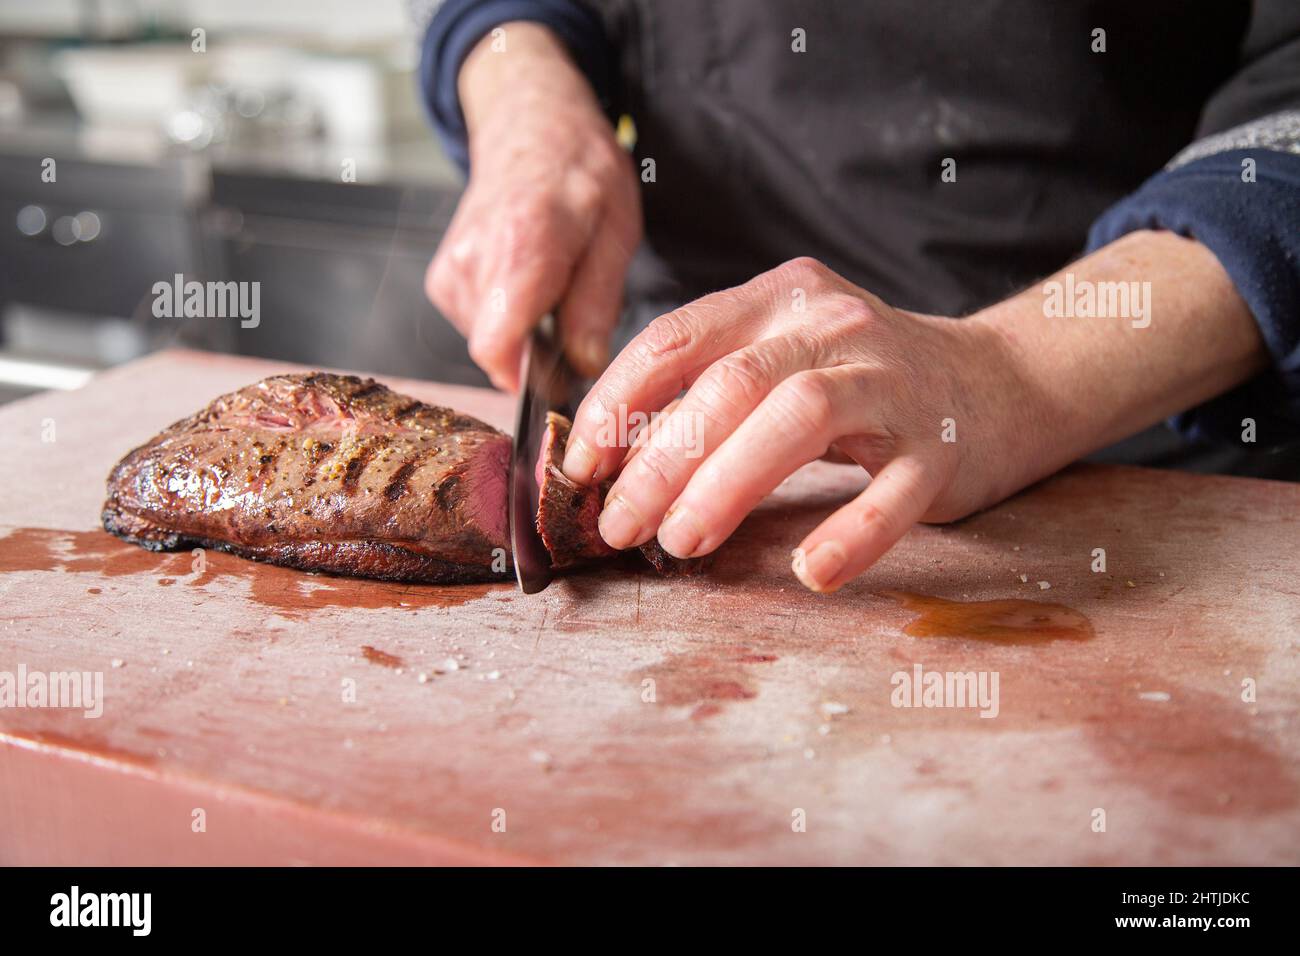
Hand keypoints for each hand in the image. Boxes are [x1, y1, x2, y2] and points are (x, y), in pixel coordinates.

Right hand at [425, 22, 640, 390]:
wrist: (528, 128)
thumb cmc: (578, 171)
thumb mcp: (616, 231)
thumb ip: (597, 303)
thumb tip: (585, 365)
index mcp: (522, 247)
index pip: (497, 348)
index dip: (530, 380)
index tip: (562, 376)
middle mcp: (473, 263)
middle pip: (501, 355)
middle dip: (542, 355)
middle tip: (575, 311)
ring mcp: (451, 274)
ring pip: (492, 345)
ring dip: (528, 334)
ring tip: (554, 284)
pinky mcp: (443, 284)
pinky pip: (480, 328)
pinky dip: (509, 319)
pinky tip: (528, 282)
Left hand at [560, 257, 1021, 591]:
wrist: (999, 382)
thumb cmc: (862, 383)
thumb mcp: (782, 356)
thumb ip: (706, 389)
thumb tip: (608, 458)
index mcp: (778, 300)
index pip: (677, 338)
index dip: (618, 403)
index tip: (580, 466)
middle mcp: (833, 327)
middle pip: (730, 384)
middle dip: (660, 460)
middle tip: (622, 525)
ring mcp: (893, 382)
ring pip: (799, 419)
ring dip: (727, 485)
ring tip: (683, 543)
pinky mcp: (942, 445)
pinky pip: (893, 492)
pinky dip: (850, 533)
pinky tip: (812, 571)